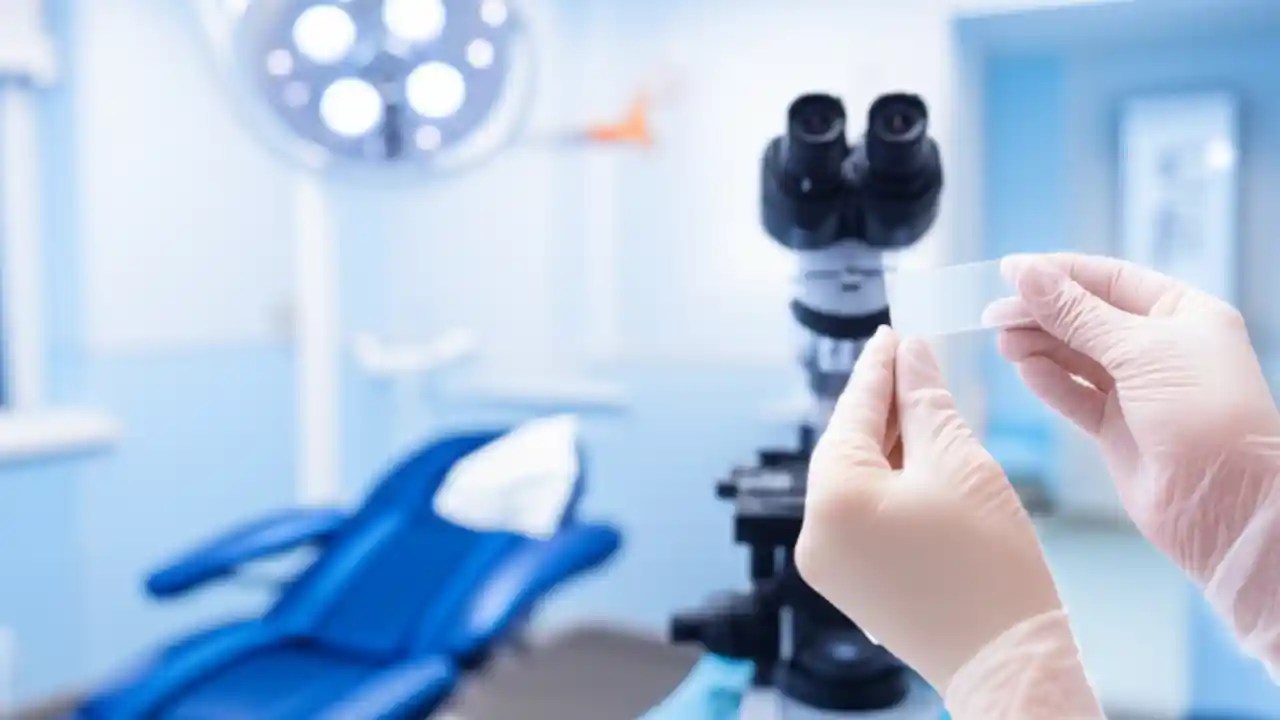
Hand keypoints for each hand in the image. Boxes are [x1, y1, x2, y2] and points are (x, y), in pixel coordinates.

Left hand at [795, 327, 1063, 692]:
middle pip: (849, 446)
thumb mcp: (961, 464)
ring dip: (890, 444)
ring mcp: (827, 563)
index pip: (855, 413)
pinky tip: (919, 459)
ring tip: (924, 405)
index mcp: (832, 498)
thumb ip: (927, 401)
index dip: (878, 368)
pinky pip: (861, 514)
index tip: (891, 332)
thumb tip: (910, 353)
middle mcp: (814, 532)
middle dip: (885, 406)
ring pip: (855, 480)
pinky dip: (888, 484)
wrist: (1007, 661)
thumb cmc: (990, 565)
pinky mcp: (848, 583)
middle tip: (913, 361)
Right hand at [990, 253, 1279, 583]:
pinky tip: (1024, 369)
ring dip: (1039, 345)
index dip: (1060, 273)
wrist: (1227, 504)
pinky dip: (1048, 381)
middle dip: (1041, 313)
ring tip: (1003, 342)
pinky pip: (1074, 395)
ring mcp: (1139, 390)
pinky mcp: (1117, 429)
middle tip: (994, 314)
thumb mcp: (1141, 350)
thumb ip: (1077, 313)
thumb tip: (1026, 273)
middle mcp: (1161, 347)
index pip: (1111, 280)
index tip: (1009, 270)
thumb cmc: (1205, 414)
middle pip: (1087, 317)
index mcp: (1184, 313)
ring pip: (1076, 357)